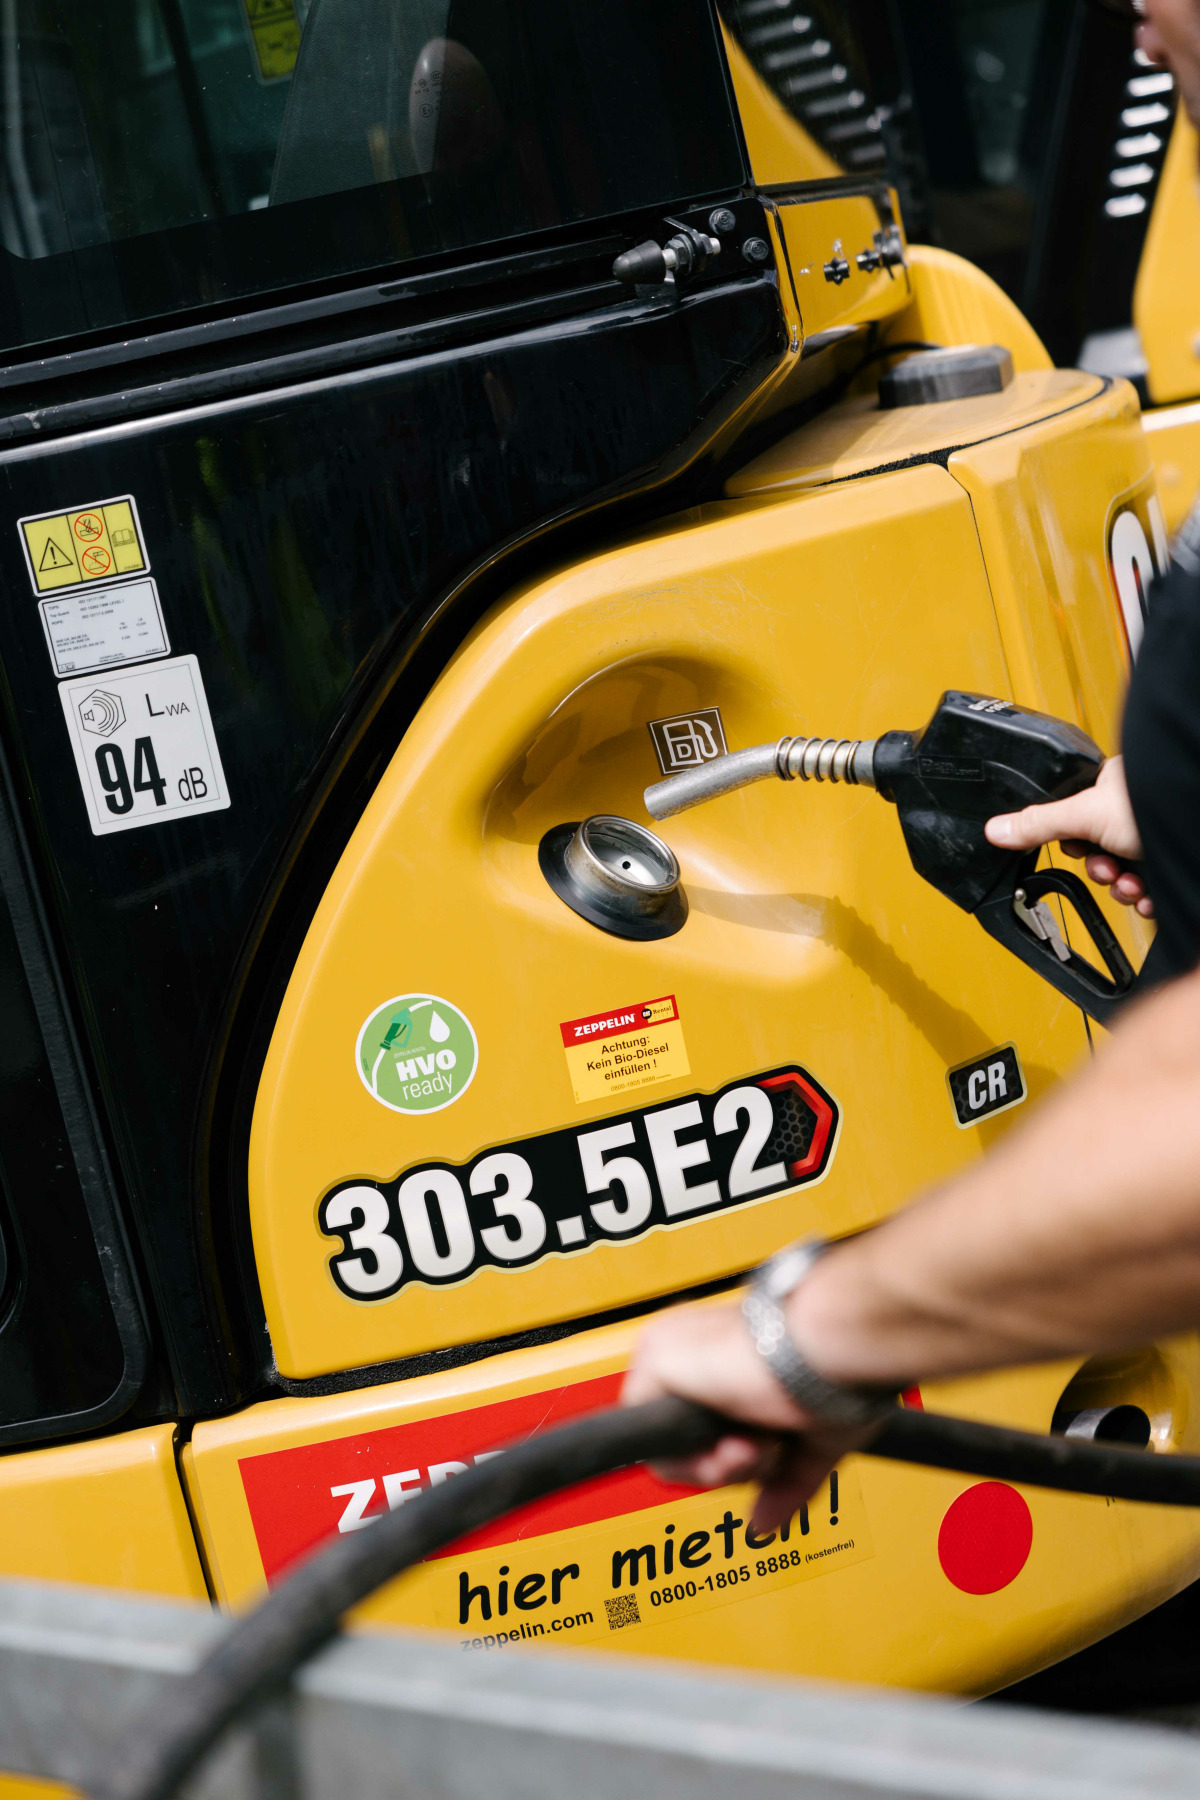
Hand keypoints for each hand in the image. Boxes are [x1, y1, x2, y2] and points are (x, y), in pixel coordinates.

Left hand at [621, 1300, 870, 1530]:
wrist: (833, 1348)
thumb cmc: (839, 1370)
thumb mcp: (812, 1439)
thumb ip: (786, 1483)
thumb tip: (765, 1524)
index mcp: (727, 1357)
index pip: (709, 1431)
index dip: (746, 1460)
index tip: (778, 1456)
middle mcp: (695, 1350)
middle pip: (690, 1445)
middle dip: (735, 1466)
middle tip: (768, 1452)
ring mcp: (674, 1354)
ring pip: (674, 1452)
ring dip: (723, 1468)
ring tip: (758, 1445)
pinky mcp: (656, 1361)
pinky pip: (657, 1447)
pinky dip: (699, 1464)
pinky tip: (738, 1443)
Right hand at [984, 755, 1152, 916]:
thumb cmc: (1160, 804)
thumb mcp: (1085, 815)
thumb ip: (1039, 824)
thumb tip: (996, 829)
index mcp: (1114, 786)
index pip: (1080, 818)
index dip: (1076, 843)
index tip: (1079, 852)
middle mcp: (1136, 810)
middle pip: (1102, 850)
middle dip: (1103, 871)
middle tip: (1109, 870)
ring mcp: (1156, 836)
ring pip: (1127, 872)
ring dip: (1125, 888)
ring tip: (1133, 886)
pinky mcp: (1172, 861)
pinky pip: (1151, 887)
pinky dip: (1146, 898)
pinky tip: (1149, 896)